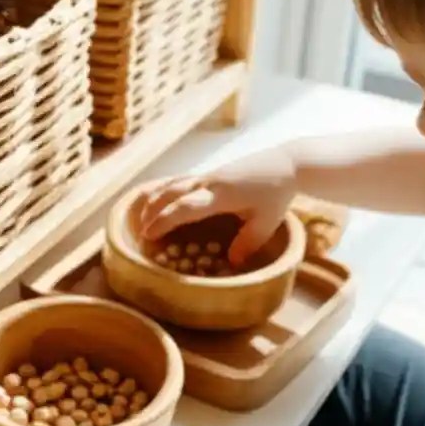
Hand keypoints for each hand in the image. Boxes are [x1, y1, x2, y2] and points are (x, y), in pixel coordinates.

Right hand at [138, 147, 296, 263]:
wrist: (284, 163)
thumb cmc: (276, 194)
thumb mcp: (267, 222)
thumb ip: (248, 243)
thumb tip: (230, 263)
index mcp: (222, 194)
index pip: (186, 206)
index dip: (165, 220)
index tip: (149, 235)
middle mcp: (208, 182)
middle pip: (170, 192)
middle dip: (152, 211)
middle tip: (141, 233)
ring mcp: (206, 175)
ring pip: (171, 184)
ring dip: (153, 200)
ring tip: (141, 219)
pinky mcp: (206, 174)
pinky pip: (177, 180)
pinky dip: (161, 190)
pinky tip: (152, 200)